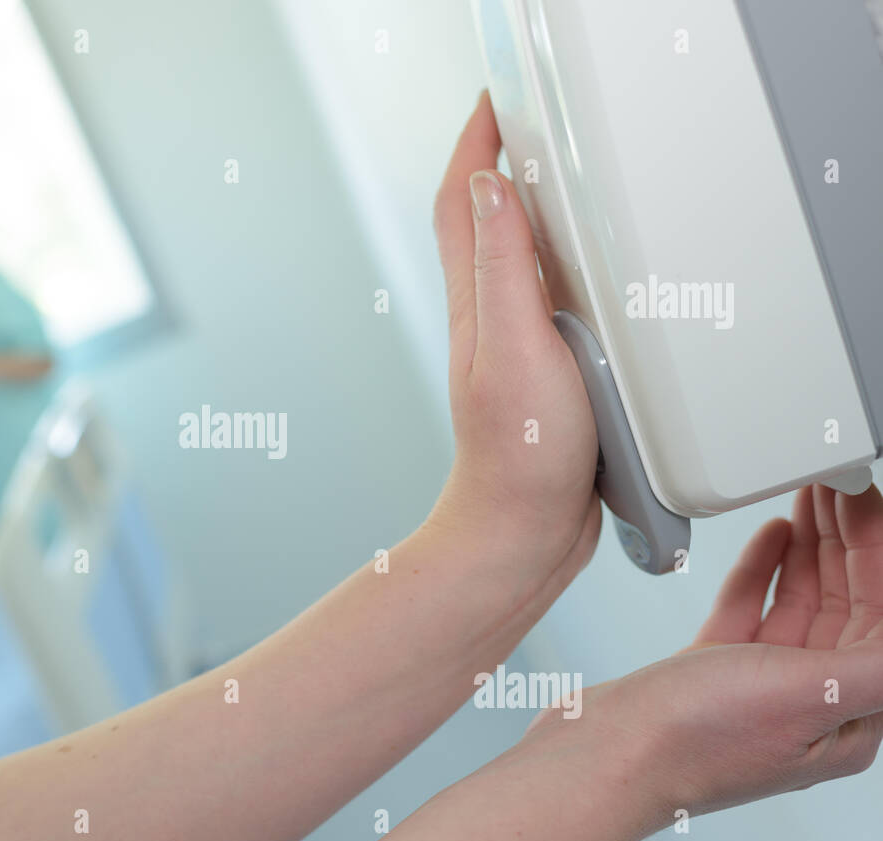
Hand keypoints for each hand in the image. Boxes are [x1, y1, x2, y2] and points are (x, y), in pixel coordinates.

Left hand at [424, 91, 600, 603]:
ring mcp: (513, 343)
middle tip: (524, 124)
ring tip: (555, 177)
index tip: (496, 100)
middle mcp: (489, 316)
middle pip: (481, 221)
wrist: (523, 530)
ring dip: (526, 211)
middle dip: (497, 162)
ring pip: (512, 259)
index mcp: (478, 302)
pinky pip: (547, 299)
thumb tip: (495, 186)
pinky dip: (560, 266)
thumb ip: (506, 267)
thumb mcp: (517, 347)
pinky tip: (586, 273)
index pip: (464, 201)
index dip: (475, 143)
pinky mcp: (543, 370)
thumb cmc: (520, 455)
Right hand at [523, 483, 882, 840]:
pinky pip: (751, 607)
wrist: (607, 753)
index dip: (875, 551)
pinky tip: (772, 534)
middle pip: (846, 604)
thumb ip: (875, 661)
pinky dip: (763, 568)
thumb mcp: (808, 693)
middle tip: (840, 482)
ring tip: (811, 494)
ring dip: (810, 545)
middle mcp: (808, 701)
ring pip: (800, 600)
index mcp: (847, 717)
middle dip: (847, 540)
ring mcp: (757, 683)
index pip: (882, 616)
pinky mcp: (711, 668)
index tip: (866, 499)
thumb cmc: (697, 740)